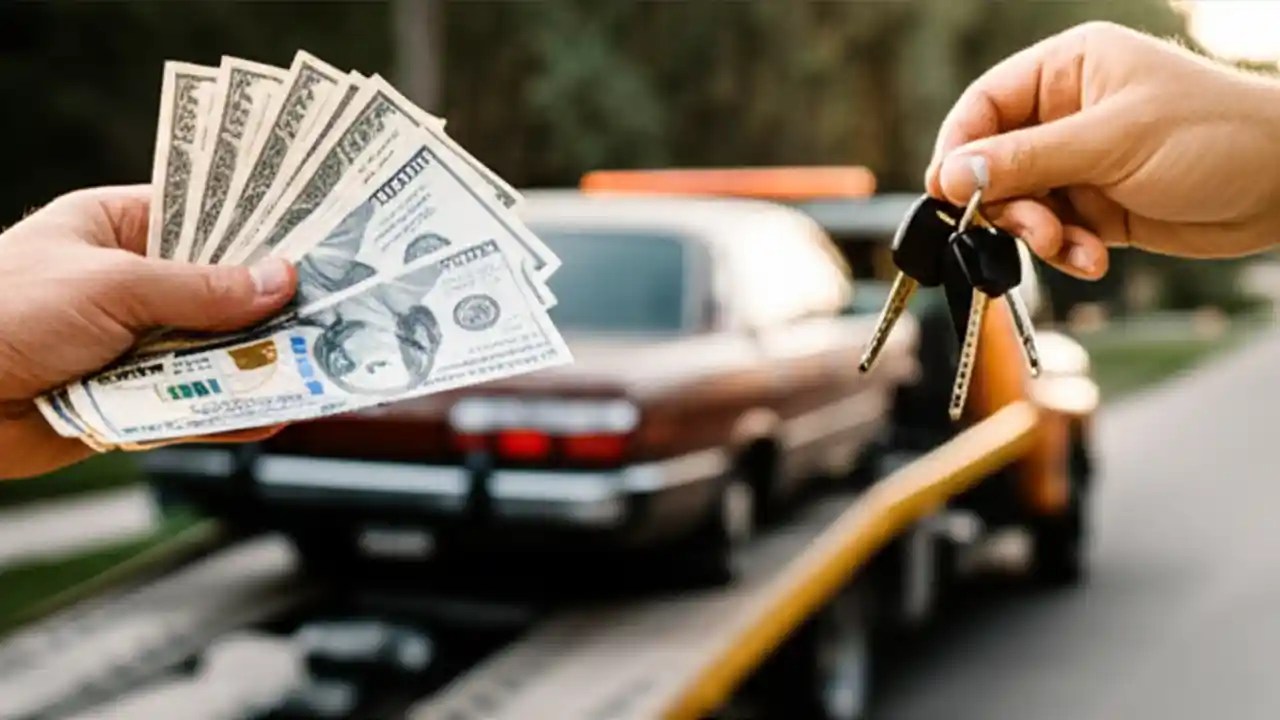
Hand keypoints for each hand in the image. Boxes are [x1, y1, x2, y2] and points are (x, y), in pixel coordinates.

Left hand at [0, 185, 295, 478]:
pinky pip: (194, 404)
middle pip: (220, 290)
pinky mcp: (131, 399)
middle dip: (271, 304)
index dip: (260, 227)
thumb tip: (279, 280)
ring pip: (214, 351)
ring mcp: (133, 343)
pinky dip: (232, 412)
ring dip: (258, 361)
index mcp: (117, 228)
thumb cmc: (2, 313)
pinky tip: (273, 412)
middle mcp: (131, 283)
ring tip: (317, 364)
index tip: (318, 238)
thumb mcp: (110, 285)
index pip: (205, 217)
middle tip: (334, 308)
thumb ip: (200, 289)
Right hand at [926, 21, 1279, 279]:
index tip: (949, 191)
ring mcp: (1081, 162)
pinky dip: (1065, 251)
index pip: (984, 106)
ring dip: (1038, 234)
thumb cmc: (1216, 135)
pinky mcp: (1097, 206)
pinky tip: (1094, 258)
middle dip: (1007, 204)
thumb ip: (1025, 160)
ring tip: (1071, 246)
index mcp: (1067, 70)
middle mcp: (1066, 114)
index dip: (959, 149)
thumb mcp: (1111, 142)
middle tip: (1030, 229)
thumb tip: (950, 175)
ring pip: (1021, 206)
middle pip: (993, 163)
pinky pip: (1054, 233)